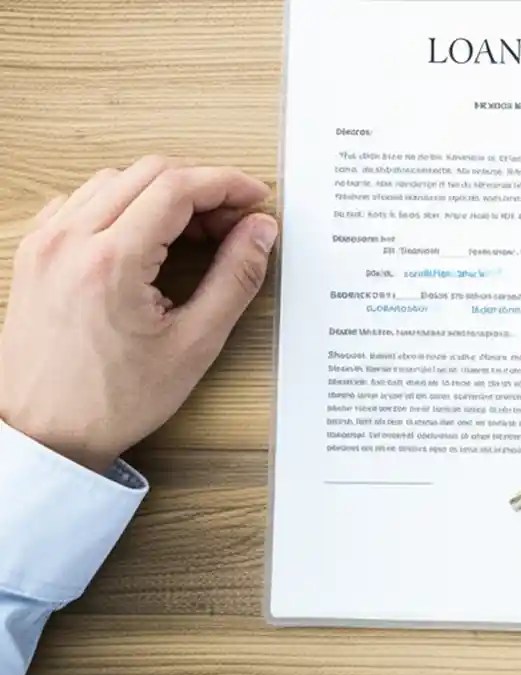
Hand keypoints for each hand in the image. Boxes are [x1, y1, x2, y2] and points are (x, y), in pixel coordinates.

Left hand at [0, 156, 275, 472]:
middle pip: (148, 171)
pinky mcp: (34, 251)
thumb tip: (260, 231)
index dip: (227, 184)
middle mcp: (70, 240)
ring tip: (195, 232)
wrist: (42, 431)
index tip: (255, 198)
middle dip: (201, 185)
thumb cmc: (112, 400)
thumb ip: (234, 279)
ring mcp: (46, 242)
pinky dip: (123, 203)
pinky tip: (146, 237)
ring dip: (162, 191)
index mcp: (111, 262)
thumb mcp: (193, 345)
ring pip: (115, 179)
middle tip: (234, 221)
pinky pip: (82, 200)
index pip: (178, 186)